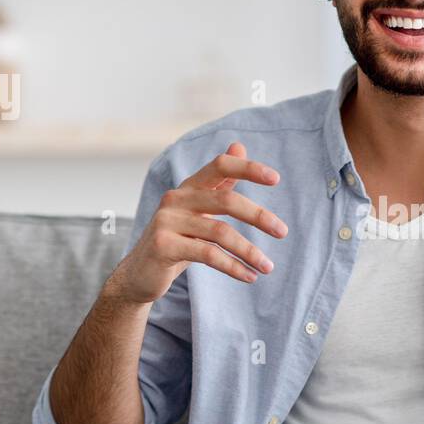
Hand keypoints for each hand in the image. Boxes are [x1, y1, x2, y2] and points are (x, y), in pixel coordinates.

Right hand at [109, 142, 287, 302]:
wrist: (139, 274)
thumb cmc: (177, 240)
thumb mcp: (199, 210)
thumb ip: (220, 183)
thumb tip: (239, 146)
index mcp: (188, 188)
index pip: (220, 165)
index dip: (248, 169)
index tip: (276, 179)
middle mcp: (176, 199)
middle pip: (226, 201)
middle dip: (259, 216)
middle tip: (283, 232)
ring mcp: (167, 221)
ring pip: (220, 232)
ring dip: (249, 251)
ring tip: (268, 267)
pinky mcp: (163, 246)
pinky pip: (208, 254)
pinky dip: (233, 267)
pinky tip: (249, 277)